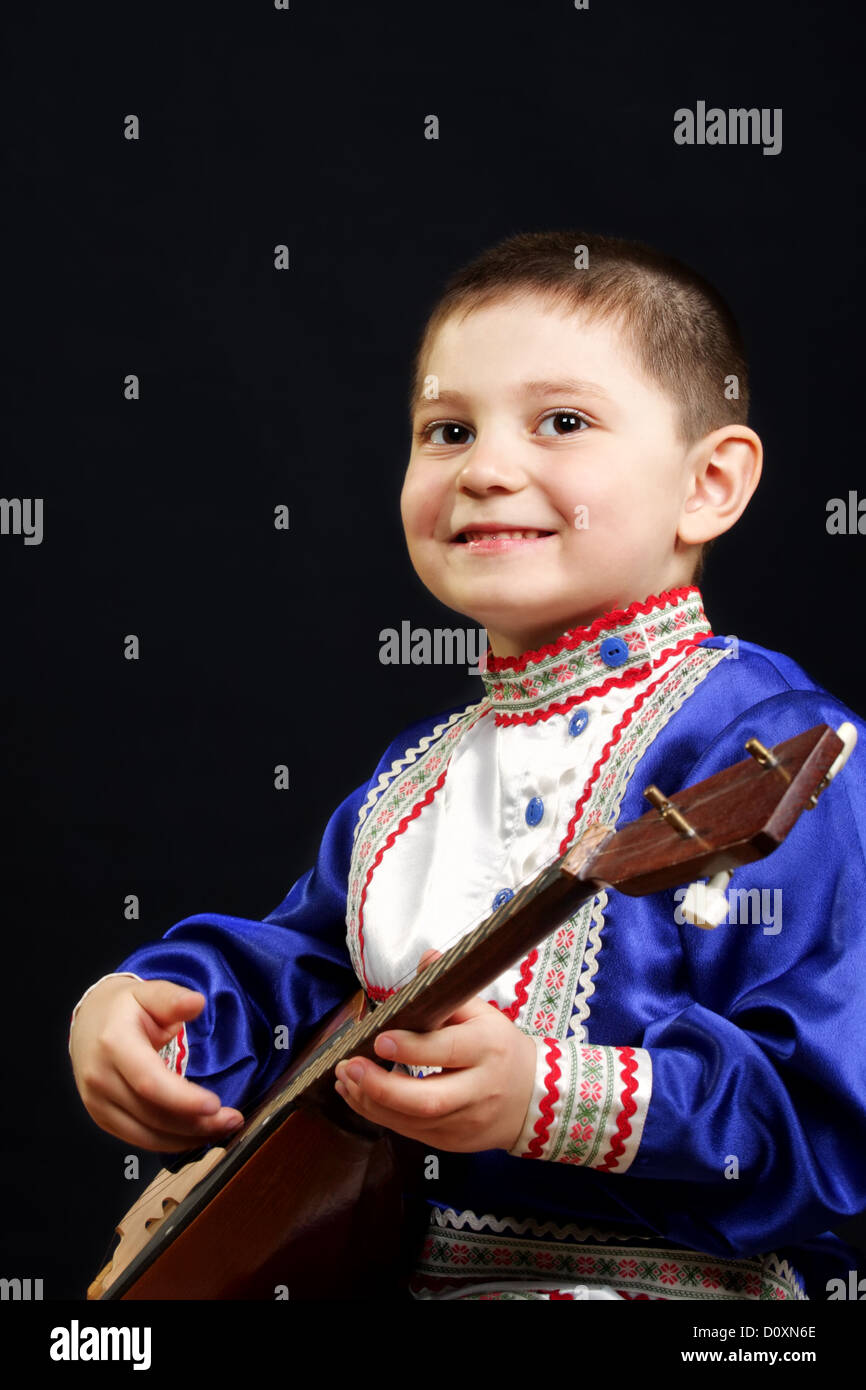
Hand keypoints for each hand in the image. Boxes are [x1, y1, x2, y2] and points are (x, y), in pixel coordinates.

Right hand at [70, 976, 244, 1151]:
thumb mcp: (149, 993)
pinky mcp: (101, 1117)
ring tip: (222, 1129)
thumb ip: (173, 999)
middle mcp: (101, 1077)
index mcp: (114, 1044)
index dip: (183, 1099)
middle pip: (152, 1113)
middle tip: (232, 1120)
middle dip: (196, 1123)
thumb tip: (197, 1002)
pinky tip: (195, 1135)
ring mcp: (97, 1102)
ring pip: (146, 1134)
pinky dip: (170, 1142)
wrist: (89, 1022)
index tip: (216, 1105)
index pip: (149, 1081)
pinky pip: (138, 1139)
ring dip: (188, 1137)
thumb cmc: (125, 1008)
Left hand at [333, 952, 536, 1152]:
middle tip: (349, 1067)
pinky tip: (358, 1096)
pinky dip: (380, 1115)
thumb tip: (426, 957)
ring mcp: (466, 1121)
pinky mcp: (453, 1142)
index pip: (447, 1050)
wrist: (534, 1098)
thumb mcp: (484, 1013)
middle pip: (428, 1100)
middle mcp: (478, 1089)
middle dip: (381, 1087)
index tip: (378, 1039)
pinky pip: (411, 1133)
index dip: (411, 1048)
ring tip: (344, 1079)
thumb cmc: (501, 1047)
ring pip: (413, 1122)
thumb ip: (450, 990)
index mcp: (487, 1049)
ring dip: (371, 1103)